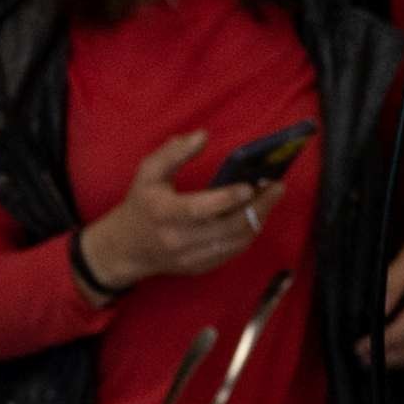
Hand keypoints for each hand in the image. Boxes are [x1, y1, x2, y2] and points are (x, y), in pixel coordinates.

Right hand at [74, 129, 274, 291]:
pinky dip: (248, 233)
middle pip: (228, 228)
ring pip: (236, 242)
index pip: (199, 209)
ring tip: (271, 198)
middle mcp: (178, 240)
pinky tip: (256, 215)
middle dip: (258, 207)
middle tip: (277, 188)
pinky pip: (232, 252)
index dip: (227, 199)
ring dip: (258, 220)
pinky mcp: (199, 268)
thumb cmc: (141, 205)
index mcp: (163, 213)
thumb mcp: (148, 173)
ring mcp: (190, 257)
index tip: (249, 185)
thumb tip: (203, 136)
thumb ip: (174, 152)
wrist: (126, 249)